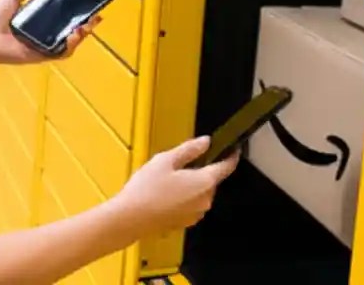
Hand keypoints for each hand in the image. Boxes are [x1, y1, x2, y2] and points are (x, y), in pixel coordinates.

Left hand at [0, 0, 101, 65]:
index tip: (86, 7)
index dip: (74, 14)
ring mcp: (41, 47)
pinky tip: (76, 35)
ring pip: (68, 44)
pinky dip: (71, 46)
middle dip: (85, 26)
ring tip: (87, 26)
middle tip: (95, 18)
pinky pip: (60, 53)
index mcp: (34, 24)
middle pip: (68, 32)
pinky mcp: (39, 56)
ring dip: (81, 36)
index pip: (59, 20)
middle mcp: (40, 36)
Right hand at [109, 137, 238, 236]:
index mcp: (205, 182)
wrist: (130, 219)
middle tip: (178, 163)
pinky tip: (164, 194)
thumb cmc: (147, 189)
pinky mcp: (185, 222)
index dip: (231, 156)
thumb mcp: (166, 160)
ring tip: (166, 180)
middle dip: (200, 170)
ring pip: (200, 193)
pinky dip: (182, 197)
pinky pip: (190, 204)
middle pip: (210, 180)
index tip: (233, 149)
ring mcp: (196, 214)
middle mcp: (205, 200)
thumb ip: (190, 149)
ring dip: (190, 185)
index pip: (227, 167)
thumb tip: (206, 142)